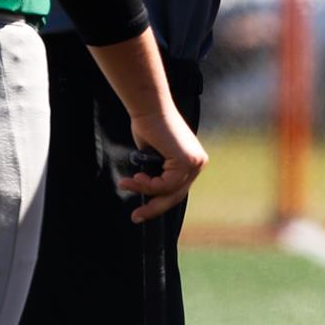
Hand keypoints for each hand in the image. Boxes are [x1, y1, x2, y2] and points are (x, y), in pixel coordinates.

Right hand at [119, 106, 206, 222]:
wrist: (148, 107)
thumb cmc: (148, 125)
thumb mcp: (154, 155)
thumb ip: (157, 172)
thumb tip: (150, 191)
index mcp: (192, 161)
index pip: (177, 190)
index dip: (159, 202)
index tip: (141, 212)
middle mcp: (198, 162)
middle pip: (176, 195)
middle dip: (154, 208)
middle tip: (135, 217)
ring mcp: (195, 162)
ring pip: (169, 192)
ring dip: (144, 190)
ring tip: (126, 184)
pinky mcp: (187, 161)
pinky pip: (165, 185)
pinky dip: (148, 185)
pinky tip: (136, 178)